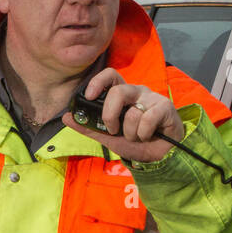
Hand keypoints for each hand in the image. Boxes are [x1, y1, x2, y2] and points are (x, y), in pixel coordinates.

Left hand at [60, 68, 182, 162]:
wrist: (158, 156)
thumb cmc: (135, 142)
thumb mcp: (107, 136)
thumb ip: (88, 127)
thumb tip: (66, 117)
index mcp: (122, 94)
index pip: (110, 76)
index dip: (98, 81)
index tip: (89, 96)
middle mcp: (137, 92)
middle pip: (118, 91)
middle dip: (110, 115)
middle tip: (113, 131)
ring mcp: (151, 98)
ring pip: (132, 112)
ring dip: (131, 133)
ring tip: (137, 137)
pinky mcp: (165, 107)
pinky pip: (147, 119)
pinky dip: (144, 134)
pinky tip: (149, 136)